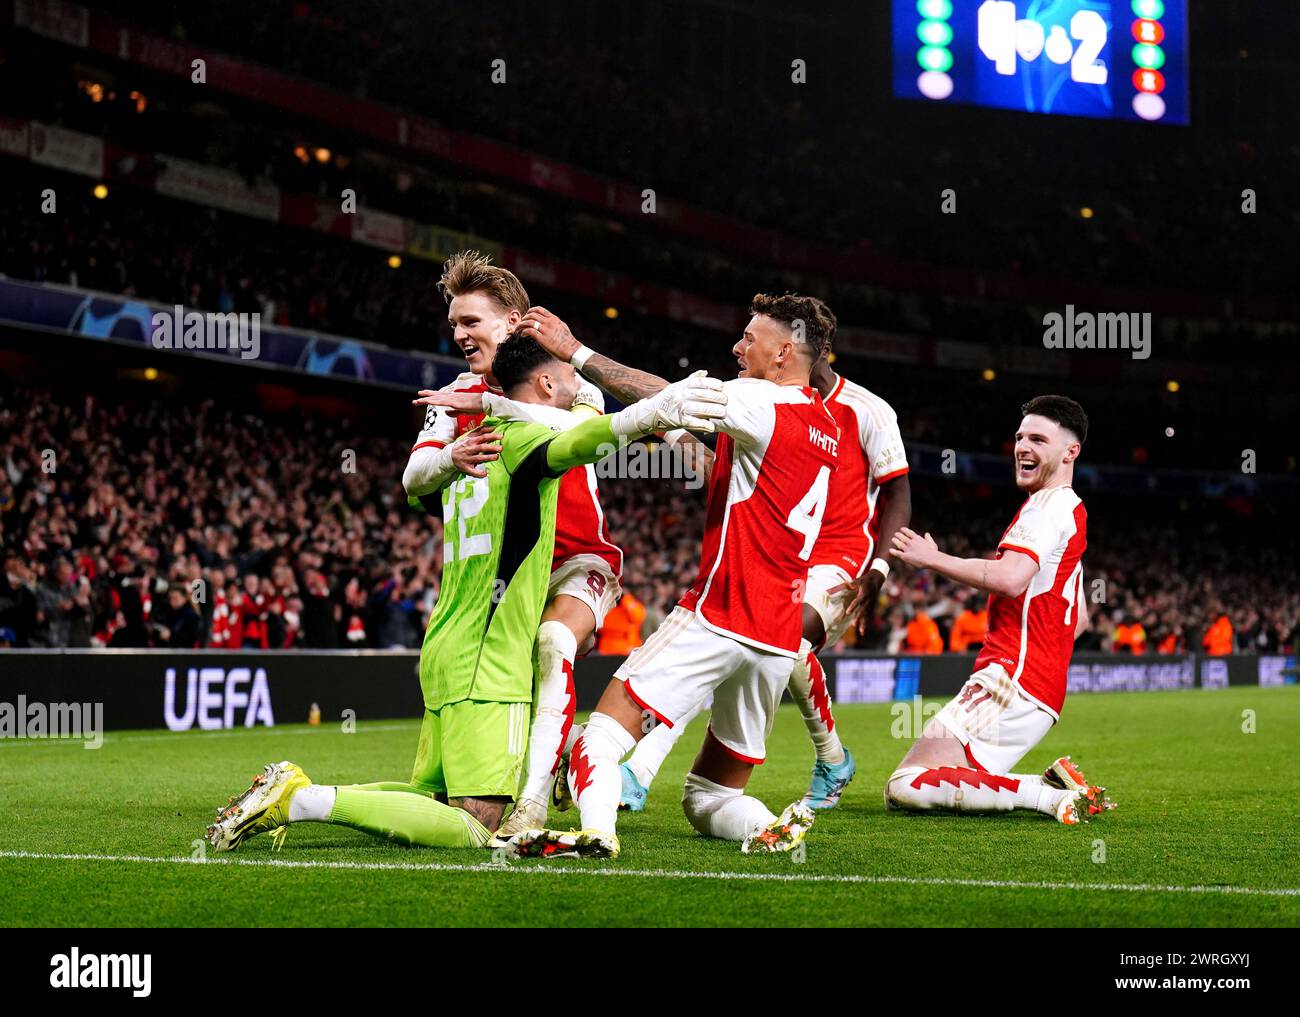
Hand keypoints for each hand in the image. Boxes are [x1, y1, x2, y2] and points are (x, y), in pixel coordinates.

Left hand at [412, 389, 484, 415]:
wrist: (485, 403)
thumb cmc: (476, 406)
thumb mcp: (463, 410)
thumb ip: (454, 412)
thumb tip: (445, 413)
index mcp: (454, 398)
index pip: (440, 396)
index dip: (431, 395)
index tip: (423, 394)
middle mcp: (452, 396)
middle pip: (436, 396)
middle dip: (426, 396)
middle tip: (417, 396)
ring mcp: (453, 399)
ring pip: (437, 399)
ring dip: (426, 399)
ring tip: (417, 400)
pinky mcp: (456, 402)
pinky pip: (443, 402)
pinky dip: (435, 401)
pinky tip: (429, 401)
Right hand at [450, 426, 503, 478]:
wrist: (450, 455)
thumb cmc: (463, 445)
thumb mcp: (469, 436)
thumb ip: (480, 431)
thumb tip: (491, 427)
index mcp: (471, 441)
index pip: (483, 437)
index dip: (492, 436)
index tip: (501, 436)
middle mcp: (469, 449)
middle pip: (481, 447)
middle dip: (491, 448)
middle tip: (501, 448)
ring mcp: (467, 459)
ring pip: (479, 458)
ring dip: (488, 458)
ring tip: (496, 457)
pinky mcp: (466, 467)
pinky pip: (473, 471)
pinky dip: (479, 473)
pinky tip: (485, 473)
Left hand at [517, 306, 579, 360]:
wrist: (572, 350)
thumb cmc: (568, 341)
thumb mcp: (562, 327)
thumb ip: (554, 323)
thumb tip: (549, 321)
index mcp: (554, 319)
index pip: (539, 309)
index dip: (530, 311)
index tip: (527, 315)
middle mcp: (549, 322)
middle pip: (532, 315)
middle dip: (524, 318)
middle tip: (521, 324)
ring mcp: (546, 330)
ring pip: (529, 322)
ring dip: (521, 325)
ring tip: (518, 330)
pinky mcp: (543, 339)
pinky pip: (529, 331)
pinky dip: (523, 332)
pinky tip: (523, 335)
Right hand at [613, 370, 727, 435]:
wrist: (647, 415)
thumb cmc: (665, 401)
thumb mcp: (676, 387)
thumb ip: (691, 380)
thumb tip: (705, 372)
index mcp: (680, 386)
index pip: (699, 382)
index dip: (712, 384)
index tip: (722, 387)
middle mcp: (679, 395)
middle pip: (702, 395)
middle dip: (716, 398)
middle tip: (726, 401)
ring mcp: (678, 408)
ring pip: (700, 408)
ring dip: (714, 411)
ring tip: (723, 413)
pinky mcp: (677, 421)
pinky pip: (694, 423)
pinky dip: (704, 425)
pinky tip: (712, 426)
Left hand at [846, 570, 884, 636]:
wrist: (876, 580)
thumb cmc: (865, 580)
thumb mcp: (858, 580)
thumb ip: (851, 584)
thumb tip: (844, 585)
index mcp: (864, 593)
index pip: (858, 601)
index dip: (853, 607)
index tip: (847, 613)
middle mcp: (868, 600)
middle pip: (862, 610)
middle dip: (858, 618)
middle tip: (853, 625)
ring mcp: (871, 604)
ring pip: (866, 615)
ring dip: (863, 624)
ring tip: (860, 632)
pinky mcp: (872, 607)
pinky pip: (869, 616)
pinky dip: (866, 624)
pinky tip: (862, 631)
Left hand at [890, 527, 940, 569]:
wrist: (931, 559)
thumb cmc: (933, 552)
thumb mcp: (932, 543)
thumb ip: (928, 538)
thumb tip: (927, 533)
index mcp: (917, 539)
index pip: (909, 532)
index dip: (904, 530)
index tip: (901, 529)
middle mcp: (911, 542)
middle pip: (902, 537)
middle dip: (898, 535)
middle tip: (896, 534)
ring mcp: (907, 549)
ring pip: (898, 544)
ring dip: (895, 541)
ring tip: (893, 539)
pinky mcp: (905, 556)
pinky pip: (897, 553)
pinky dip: (893, 551)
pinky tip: (890, 550)